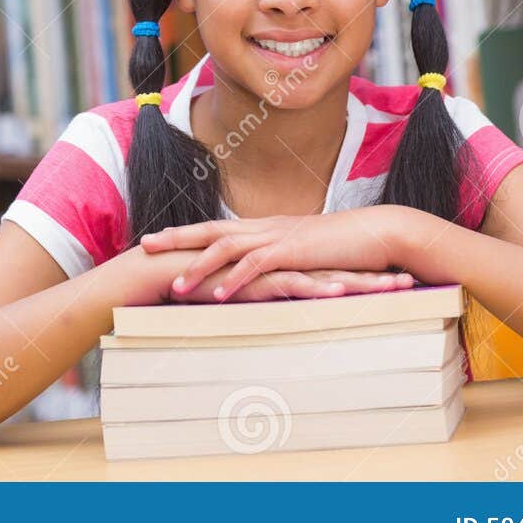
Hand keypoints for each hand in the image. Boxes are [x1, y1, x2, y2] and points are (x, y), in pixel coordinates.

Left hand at [140, 209, 413, 300]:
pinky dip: (237, 279)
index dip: (186, 233)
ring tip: (175, 286)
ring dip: (199, 266)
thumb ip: (280, 258)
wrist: (378, 233)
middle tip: (144, 246)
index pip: (217, 228)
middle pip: (211, 229)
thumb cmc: (343, 246)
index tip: (158, 238)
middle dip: (176, 238)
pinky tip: (220, 295)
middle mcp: (265, 227)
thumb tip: (262, 270)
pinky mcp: (295, 252)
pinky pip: (259, 266)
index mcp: (265, 227)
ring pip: (228, 248)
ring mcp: (279, 237)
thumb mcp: (303, 252)